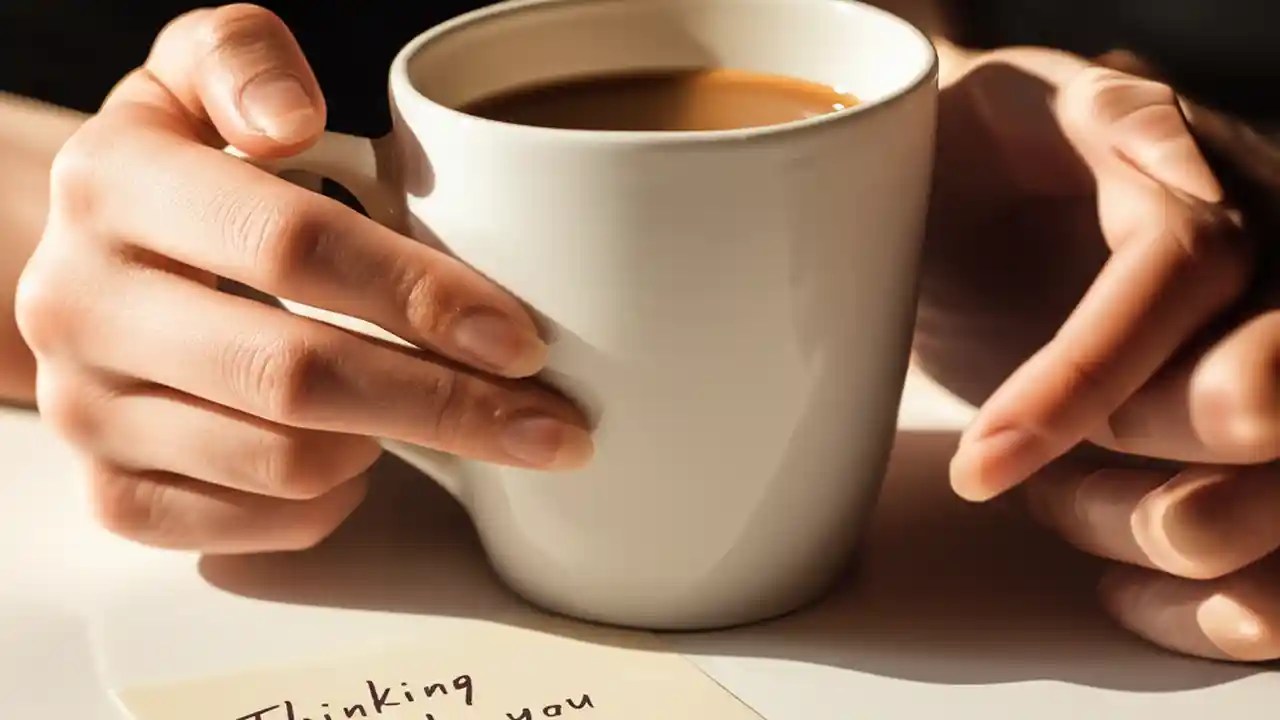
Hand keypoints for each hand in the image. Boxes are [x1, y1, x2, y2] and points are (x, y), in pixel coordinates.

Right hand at [16, 4, 592, 554]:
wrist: (90, 258)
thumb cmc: (184, 168)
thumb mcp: (198, 77)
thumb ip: (242, 58)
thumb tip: (291, 115)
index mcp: (115, 183)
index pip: (291, 246)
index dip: (421, 297)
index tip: (520, 340)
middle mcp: (82, 304)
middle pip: (298, 376)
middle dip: (448, 407)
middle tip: (549, 426)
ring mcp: (88, 410)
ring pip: (284, 463)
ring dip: (391, 448)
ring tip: (435, 414)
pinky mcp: (110, 489)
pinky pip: (247, 527)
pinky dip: (325, 504)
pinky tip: (355, 456)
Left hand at [915, 48, 1279, 660]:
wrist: (981, 204)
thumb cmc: (973, 165)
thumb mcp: (990, 112)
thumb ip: (1069, 119)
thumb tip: (1171, 177)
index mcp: (1201, 180)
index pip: (1187, 265)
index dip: (1084, 375)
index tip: (982, 461)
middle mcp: (1269, 277)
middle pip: (1271, 397)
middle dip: (1161, 470)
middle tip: (1042, 491)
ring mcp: (1269, 374)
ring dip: (1167, 537)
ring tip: (1053, 507)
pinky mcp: (1253, 461)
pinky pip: (1277, 567)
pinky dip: (1209, 608)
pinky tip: (1122, 588)